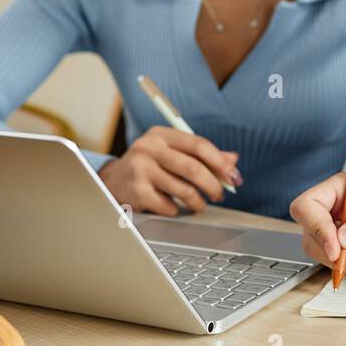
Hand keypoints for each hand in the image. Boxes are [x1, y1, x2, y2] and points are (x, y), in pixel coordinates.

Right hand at [98, 125, 240, 215]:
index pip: (198, 144)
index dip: (220, 162)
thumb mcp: (171, 153)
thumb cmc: (148, 166)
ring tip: (200, 205)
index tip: (234, 176)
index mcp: (161, 134)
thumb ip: (201, 155)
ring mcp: (141, 169)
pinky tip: (174, 208)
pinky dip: (176, 210)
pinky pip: (168, 206)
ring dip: (197, 202)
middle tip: (220, 194)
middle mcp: (149, 148)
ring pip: (183, 189)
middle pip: (193, 168)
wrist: (111, 182)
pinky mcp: (136, 191)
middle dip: (213, 184)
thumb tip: (233, 160)